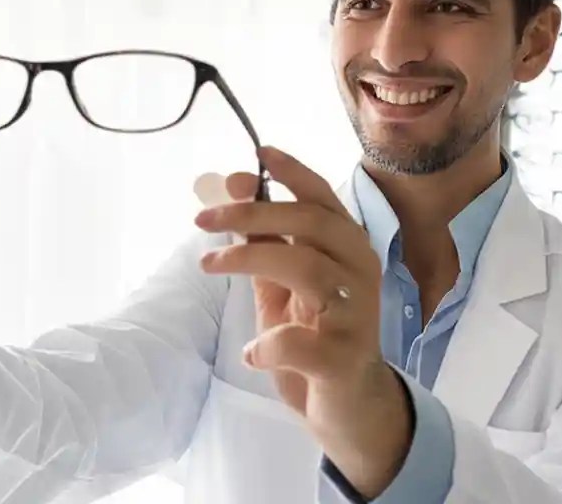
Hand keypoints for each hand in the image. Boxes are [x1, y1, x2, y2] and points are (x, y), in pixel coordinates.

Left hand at [194, 147, 411, 497]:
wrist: (348, 407)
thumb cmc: (315, 336)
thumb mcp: (283, 284)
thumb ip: (264, 241)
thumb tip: (236, 187)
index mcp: (346, 248)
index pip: (323, 199)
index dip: (292, 172)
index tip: (257, 154)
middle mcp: (359, 272)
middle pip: (311, 224)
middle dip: (252, 213)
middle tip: (202, 217)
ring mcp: (356, 314)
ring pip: (307, 267)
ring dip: (248, 259)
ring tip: (208, 265)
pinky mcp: (344, 359)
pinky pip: (300, 341)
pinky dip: (269, 343)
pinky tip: (252, 352)